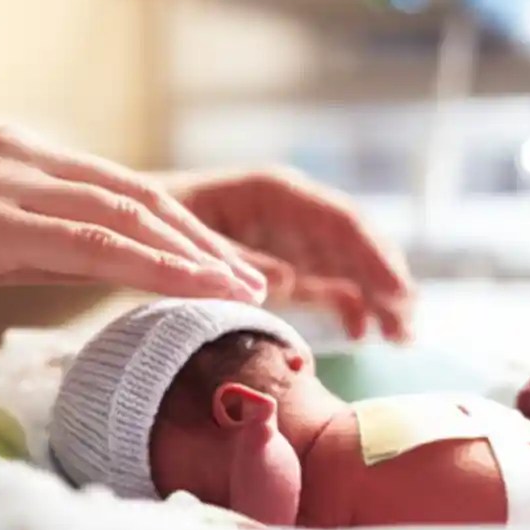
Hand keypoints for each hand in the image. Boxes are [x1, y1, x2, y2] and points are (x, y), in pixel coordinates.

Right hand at [0, 129, 266, 340]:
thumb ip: (17, 239)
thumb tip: (67, 263)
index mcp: (7, 152)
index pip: (114, 186)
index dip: (174, 225)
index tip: (217, 262)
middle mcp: (14, 153)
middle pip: (135, 193)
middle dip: (201, 239)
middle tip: (250, 279)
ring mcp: (1, 182)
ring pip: (126, 215)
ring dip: (195, 254)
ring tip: (245, 291)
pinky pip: (94, 244)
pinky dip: (155, 266)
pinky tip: (198, 289)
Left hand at [170, 169, 412, 340]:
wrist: (122, 231)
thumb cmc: (150, 224)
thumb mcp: (185, 239)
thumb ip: (233, 260)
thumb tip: (286, 282)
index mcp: (273, 192)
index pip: (339, 219)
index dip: (373, 254)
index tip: (397, 291)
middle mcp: (292, 213)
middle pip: (356, 243)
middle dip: (386, 279)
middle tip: (407, 325)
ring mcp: (291, 242)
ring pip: (351, 266)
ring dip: (379, 297)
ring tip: (400, 337)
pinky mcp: (286, 270)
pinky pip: (331, 286)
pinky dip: (351, 307)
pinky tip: (363, 335)